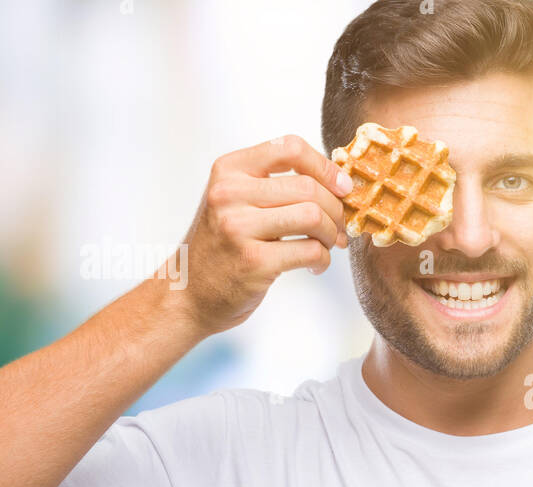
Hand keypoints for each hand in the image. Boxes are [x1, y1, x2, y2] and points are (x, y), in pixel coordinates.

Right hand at [175, 134, 353, 334]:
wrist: (189, 293)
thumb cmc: (223, 246)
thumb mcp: (236, 201)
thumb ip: (275, 183)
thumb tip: (339, 182)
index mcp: (229, 170)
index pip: (290, 148)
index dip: (326, 167)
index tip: (343, 187)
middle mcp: (230, 193)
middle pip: (309, 187)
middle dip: (336, 210)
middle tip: (338, 228)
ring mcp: (239, 228)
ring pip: (313, 217)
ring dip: (331, 234)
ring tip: (327, 245)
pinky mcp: (254, 261)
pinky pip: (311, 251)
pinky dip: (323, 259)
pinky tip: (314, 265)